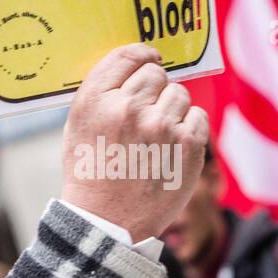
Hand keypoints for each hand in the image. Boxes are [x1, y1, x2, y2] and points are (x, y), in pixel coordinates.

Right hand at [60, 44, 208, 242]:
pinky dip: (189, 128)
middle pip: (156, 73)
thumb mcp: (79, 126)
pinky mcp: (188, 145)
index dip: (142, 56)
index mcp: (96, 100)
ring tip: (156, 138)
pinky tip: (172, 147)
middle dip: (153, 90)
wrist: (108, 222)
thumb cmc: (92, 172)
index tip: (149, 61)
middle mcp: (128, 108)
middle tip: (146, 116)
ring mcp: (161, 126)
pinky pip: (198, 115)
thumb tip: (138, 62)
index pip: (128, 55)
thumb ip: (104, 91)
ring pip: (180, 93)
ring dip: (172, 110)